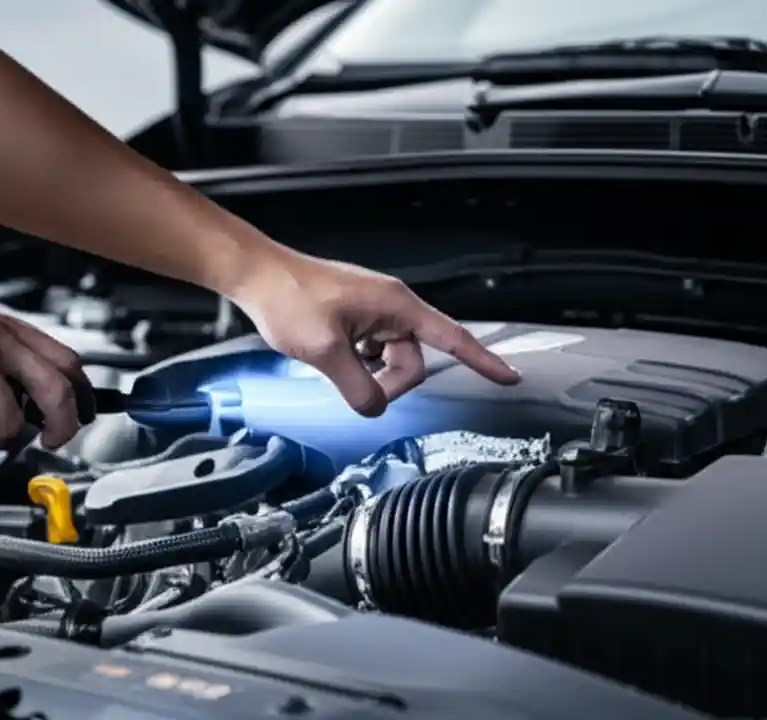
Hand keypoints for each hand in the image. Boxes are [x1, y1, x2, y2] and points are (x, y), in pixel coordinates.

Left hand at [230, 250, 520, 415]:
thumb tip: (374, 409)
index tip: (509, 377)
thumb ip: (357, 387)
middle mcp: (392, 308)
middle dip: (386, 382)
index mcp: (396, 306)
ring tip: (331, 361)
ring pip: (389, 363)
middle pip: (412, 363)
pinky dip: (355, 365)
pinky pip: (370, 356)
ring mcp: (374, 314)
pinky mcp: (357, 321)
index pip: (453, 338)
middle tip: (348, 380)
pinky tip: (329, 356)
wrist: (258, 275)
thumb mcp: (324, 350)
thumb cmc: (288, 296)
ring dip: (366, 374)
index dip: (483, 361)